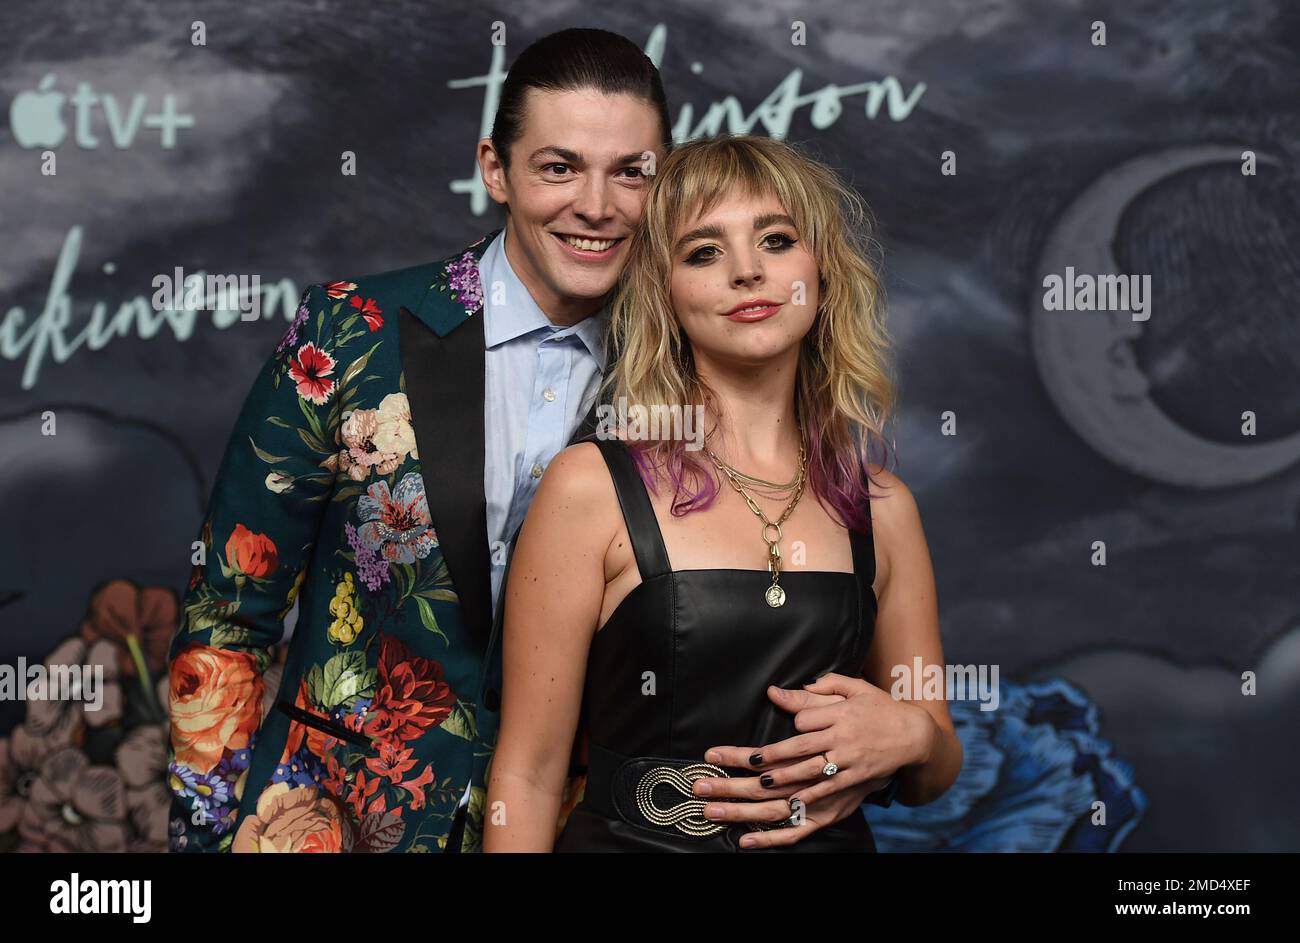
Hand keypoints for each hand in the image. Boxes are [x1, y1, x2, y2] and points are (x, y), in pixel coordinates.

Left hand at [694, 672, 934, 846]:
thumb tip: (784, 690)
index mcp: (840, 712)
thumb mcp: (855, 688)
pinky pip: (830, 788)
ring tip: (763, 781)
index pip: (805, 719)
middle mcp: (842, 736)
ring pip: (811, 770)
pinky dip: (811, 796)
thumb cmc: (880, 708)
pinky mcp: (857, 777)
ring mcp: (850, 759)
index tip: (782, 731)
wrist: (914, 735)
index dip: (792, 723)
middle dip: (770, 754)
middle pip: (799, 746)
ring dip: (785, 777)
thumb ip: (822, 687)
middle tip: (746, 761)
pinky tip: (793, 802)